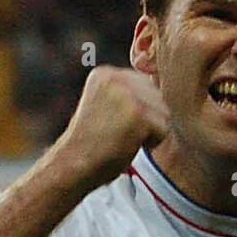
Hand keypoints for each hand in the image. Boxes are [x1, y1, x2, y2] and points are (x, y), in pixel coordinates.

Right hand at [58, 66, 171, 190]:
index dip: (138, 110)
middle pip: (157, 97)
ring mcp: (128, 94)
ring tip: (123, 137)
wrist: (73, 163)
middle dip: (147, 119)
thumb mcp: (103, 104)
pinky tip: (129, 144)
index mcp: (105, 73)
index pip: (144, 85)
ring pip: (163, 113)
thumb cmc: (90, 142)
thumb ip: (126, 93)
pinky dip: (152, 143)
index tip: (115, 123)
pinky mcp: (138, 113)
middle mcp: (116, 77)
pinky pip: (164, 129)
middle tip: (120, 133)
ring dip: (150, 131)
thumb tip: (157, 91)